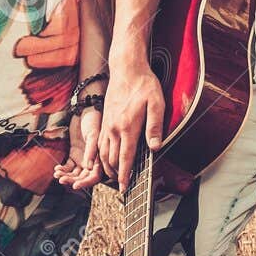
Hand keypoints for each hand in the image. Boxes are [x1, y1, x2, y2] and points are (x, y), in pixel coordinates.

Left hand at [54, 102, 105, 189]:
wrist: (85, 108)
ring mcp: (83, 157)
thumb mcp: (93, 134)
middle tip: (61, 179)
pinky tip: (57, 168)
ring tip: (57, 174)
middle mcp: (93, 160)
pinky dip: (63, 168)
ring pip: (74, 173)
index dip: (85, 183)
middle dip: (72, 180)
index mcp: (101, 157)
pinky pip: (69, 165)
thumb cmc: (93, 118)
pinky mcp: (75, 153)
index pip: (94, 176)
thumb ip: (91, 150)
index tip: (75, 186)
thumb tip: (88, 166)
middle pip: (83, 177)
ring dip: (66, 175)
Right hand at [99, 61, 166, 191]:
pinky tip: (106, 157)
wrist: (126, 68)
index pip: (125, 157)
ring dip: (106, 166)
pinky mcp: (104, 119)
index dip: (124, 175)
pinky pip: (99, 142)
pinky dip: (101, 154)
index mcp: (127, 127)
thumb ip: (155, 126)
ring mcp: (107, 124)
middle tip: (121, 184)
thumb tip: (155, 147)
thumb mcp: (156, 103)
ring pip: (102, 152)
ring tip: (113, 175)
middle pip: (111, 159)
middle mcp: (114, 128)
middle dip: (115, 174)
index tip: (124, 187)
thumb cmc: (144, 85)